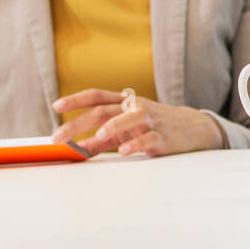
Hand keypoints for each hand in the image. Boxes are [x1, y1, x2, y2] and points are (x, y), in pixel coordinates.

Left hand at [51, 90, 222, 156]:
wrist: (193, 128)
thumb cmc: (154, 127)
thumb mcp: (126, 131)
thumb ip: (101, 140)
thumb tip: (76, 150)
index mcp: (124, 103)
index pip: (96, 96)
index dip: (75, 99)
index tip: (56, 106)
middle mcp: (135, 108)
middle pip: (104, 110)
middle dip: (78, 123)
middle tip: (57, 137)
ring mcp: (150, 121)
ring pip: (130, 117)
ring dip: (113, 126)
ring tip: (98, 136)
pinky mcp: (164, 137)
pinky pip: (149, 139)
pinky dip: (136, 145)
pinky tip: (124, 152)